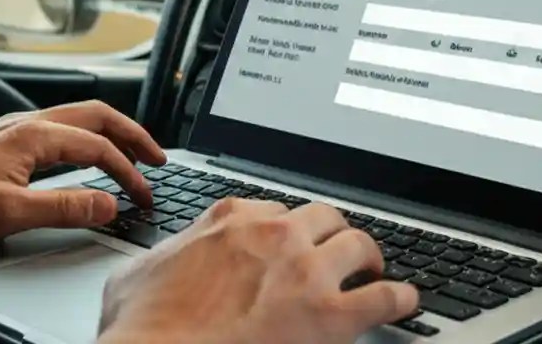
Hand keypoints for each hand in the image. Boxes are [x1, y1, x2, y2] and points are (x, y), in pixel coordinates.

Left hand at [0, 101, 165, 246]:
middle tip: (157, 158)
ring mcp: (13, 131)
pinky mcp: (3, 143)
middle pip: (95, 117)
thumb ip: (65, 207)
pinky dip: (85, 140)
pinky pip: (58, 130)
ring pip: (76, 120)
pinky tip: (82, 158)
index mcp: (33, 135)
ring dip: (109, 134)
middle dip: (131, 135)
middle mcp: (26, 124)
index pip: (98, 147)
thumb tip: (108, 203)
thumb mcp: (10, 213)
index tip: (143, 196)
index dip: (128, 172)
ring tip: (130, 153)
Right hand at [98, 199, 418, 343]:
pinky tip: (406, 303)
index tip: (289, 244)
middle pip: (323, 217)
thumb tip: (154, 268)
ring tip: (372, 271)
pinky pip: (385, 297)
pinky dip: (400, 300)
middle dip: (330, 234)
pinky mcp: (330, 314)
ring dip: (367, 258)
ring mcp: (305, 271)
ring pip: (358, 244)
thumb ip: (163, 259)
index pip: (274, 210)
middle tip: (335, 253)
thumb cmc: (142, 330)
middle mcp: (274, 234)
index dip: (284, 231)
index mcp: (230, 219)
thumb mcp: (136, 275)